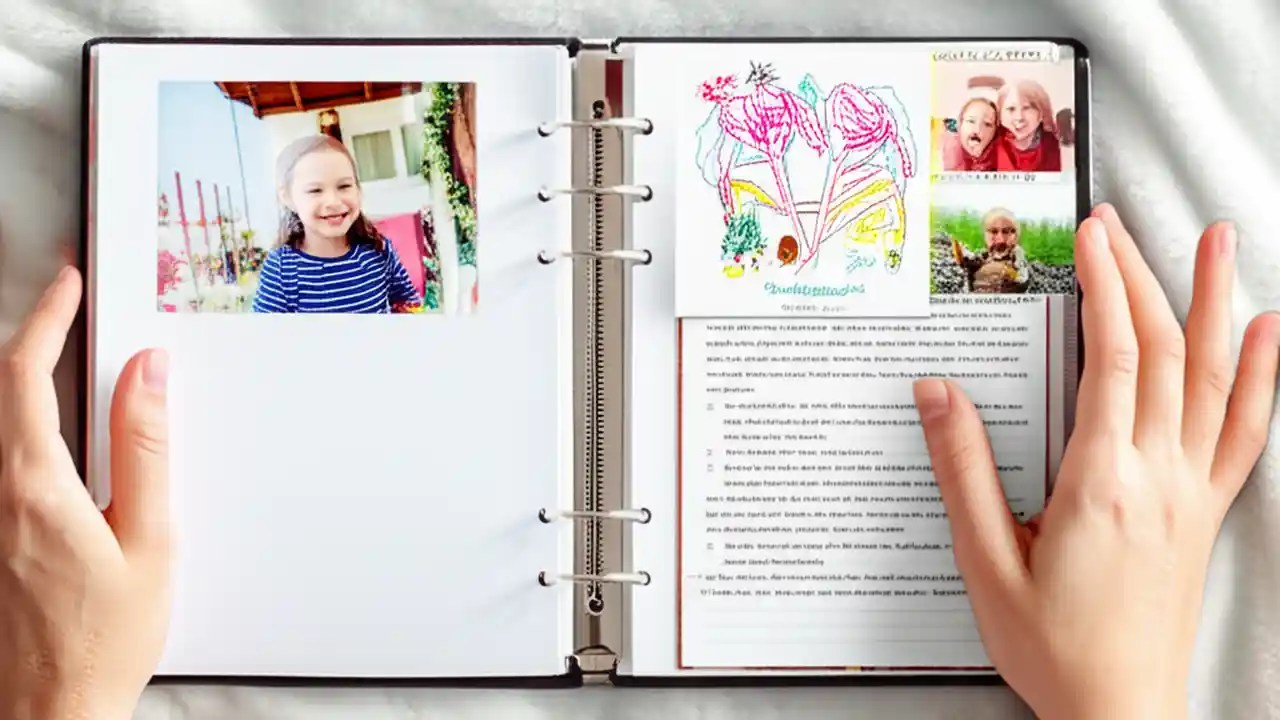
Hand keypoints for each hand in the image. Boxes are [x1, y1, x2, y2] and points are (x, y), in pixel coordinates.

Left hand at [0, 267, 170, 719]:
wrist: (55, 710)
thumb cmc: (106, 638)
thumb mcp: (150, 538)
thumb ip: (145, 448)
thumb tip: (147, 374)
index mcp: (34, 488)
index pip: (24, 376)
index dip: (46, 319)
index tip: (67, 285)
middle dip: (30, 338)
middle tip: (66, 308)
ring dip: (23, 381)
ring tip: (62, 357)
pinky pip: (0, 459)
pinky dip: (21, 426)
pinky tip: (52, 433)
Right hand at [912, 204, 1278, 719]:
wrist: (1119, 714)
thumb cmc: (1051, 648)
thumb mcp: (984, 562)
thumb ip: (962, 471)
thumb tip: (937, 392)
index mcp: (1101, 483)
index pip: (1113, 359)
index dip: (1104, 287)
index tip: (1090, 237)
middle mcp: (1159, 477)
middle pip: (1163, 352)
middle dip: (1141, 276)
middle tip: (1120, 224)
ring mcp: (1191, 493)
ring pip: (1213, 379)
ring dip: (1216, 304)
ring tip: (1219, 243)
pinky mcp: (1204, 513)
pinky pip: (1243, 433)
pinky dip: (1259, 378)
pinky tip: (1266, 337)